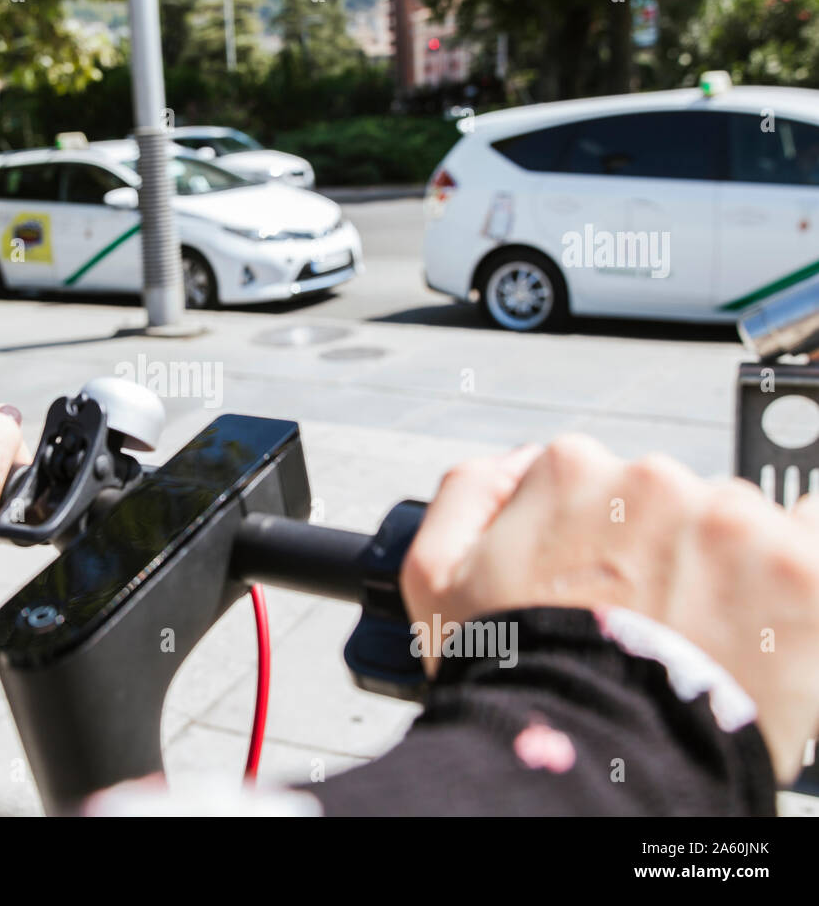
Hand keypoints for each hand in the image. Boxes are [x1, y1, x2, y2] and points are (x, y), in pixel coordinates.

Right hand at [402, 434, 818, 782]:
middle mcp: (652, 480)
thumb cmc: (515, 674)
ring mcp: (732, 521)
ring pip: (743, 524)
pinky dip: (795, 571)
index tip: (603, 582)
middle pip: (675, 499)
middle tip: (646, 618)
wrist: (589, 754)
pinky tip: (767, 612)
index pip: (599, 478)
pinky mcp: (799, 569)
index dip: (599, 536)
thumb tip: (518, 462)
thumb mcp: (434, 575)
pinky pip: (815, 533)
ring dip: (729, 569)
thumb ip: (468, 491)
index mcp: (569, 471)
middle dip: (667, 550)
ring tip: (698, 636)